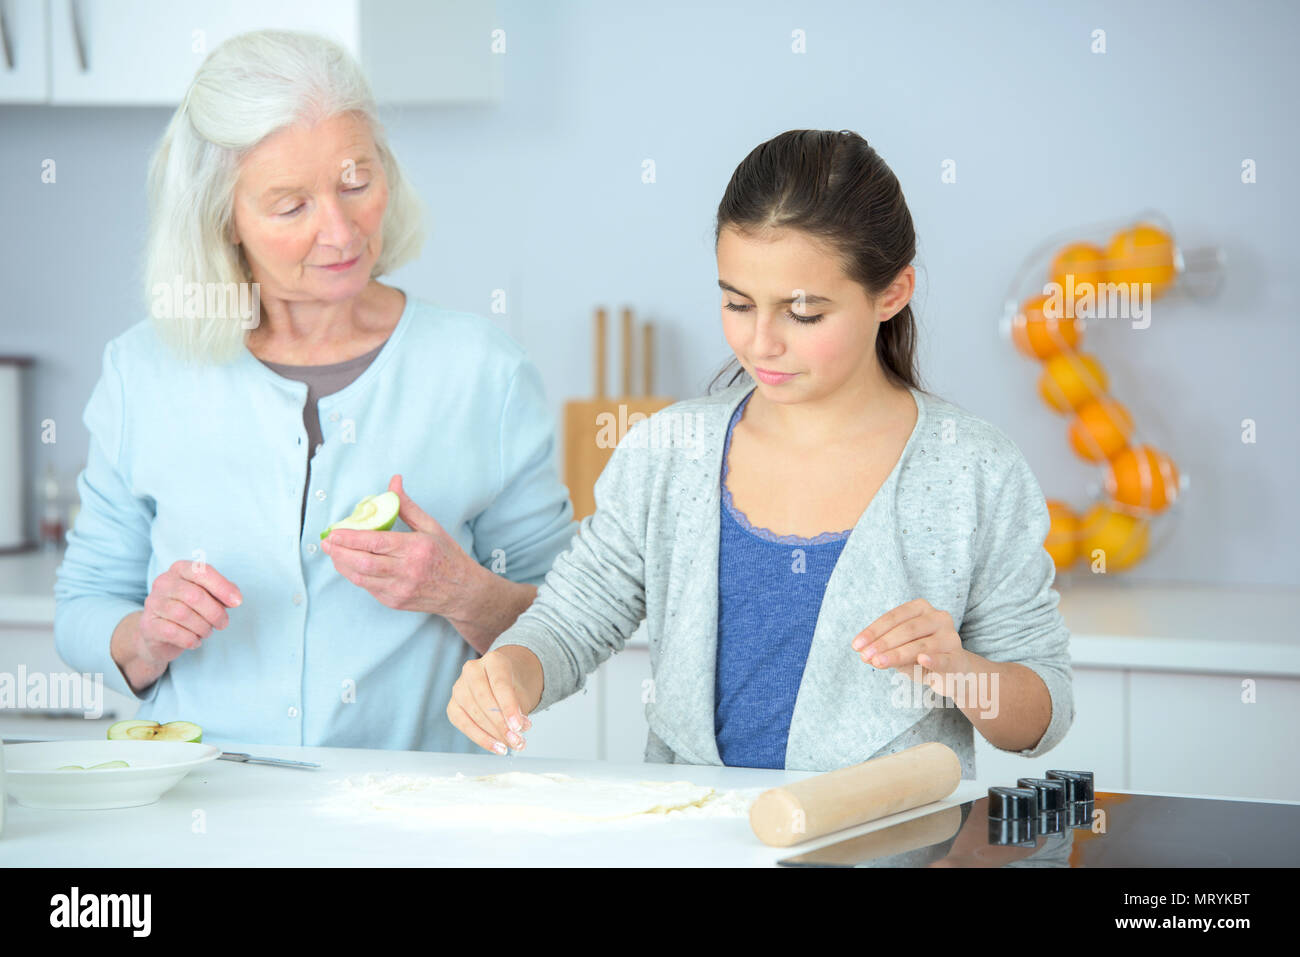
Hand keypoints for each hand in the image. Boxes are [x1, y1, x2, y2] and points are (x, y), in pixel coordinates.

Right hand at [137, 559, 242, 665]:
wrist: (160, 636)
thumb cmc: (190, 611)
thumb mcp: (209, 597)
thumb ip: (222, 593)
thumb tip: (235, 597)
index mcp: (180, 569)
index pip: (202, 572)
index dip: (222, 587)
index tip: (238, 602)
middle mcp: (163, 582)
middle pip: (194, 595)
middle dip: (215, 613)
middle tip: (223, 624)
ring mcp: (153, 603)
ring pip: (184, 615)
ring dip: (203, 627)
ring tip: (207, 631)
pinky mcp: (148, 624)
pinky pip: (174, 632)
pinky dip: (191, 639)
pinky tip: (195, 640)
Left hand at [320, 474, 480, 615]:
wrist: (461, 591)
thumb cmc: (447, 556)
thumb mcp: (431, 527)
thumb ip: (406, 506)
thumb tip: (393, 482)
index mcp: (416, 549)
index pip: (375, 543)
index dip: (350, 537)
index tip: (334, 531)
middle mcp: (407, 571)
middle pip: (362, 563)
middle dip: (339, 552)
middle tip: (326, 542)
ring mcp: (400, 590)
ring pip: (360, 578)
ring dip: (342, 564)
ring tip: (333, 552)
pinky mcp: (394, 602)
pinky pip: (367, 588)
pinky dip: (355, 575)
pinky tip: (349, 564)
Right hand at [447, 647, 538, 754]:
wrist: (500, 682)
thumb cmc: (511, 687)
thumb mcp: (521, 693)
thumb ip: (520, 710)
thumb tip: (519, 729)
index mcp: (493, 660)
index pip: (500, 684)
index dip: (509, 707)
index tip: (519, 726)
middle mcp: (472, 670)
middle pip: (485, 699)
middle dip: (502, 724)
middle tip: (517, 740)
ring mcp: (458, 687)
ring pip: (474, 713)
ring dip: (494, 734)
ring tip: (512, 744)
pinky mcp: (452, 705)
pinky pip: (464, 724)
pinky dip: (481, 738)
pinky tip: (496, 746)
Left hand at [851, 598, 970, 691]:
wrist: (954, 673)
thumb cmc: (921, 657)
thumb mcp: (900, 650)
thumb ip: (885, 650)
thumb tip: (865, 655)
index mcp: (921, 608)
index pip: (894, 617)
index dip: (873, 631)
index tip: (856, 645)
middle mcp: (938, 617)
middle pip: (906, 629)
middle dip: (883, 643)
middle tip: (865, 656)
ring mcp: (951, 637)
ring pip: (920, 645)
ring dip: (896, 654)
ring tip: (878, 663)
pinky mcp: (958, 658)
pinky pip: (944, 659)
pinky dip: (933, 659)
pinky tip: (922, 659)